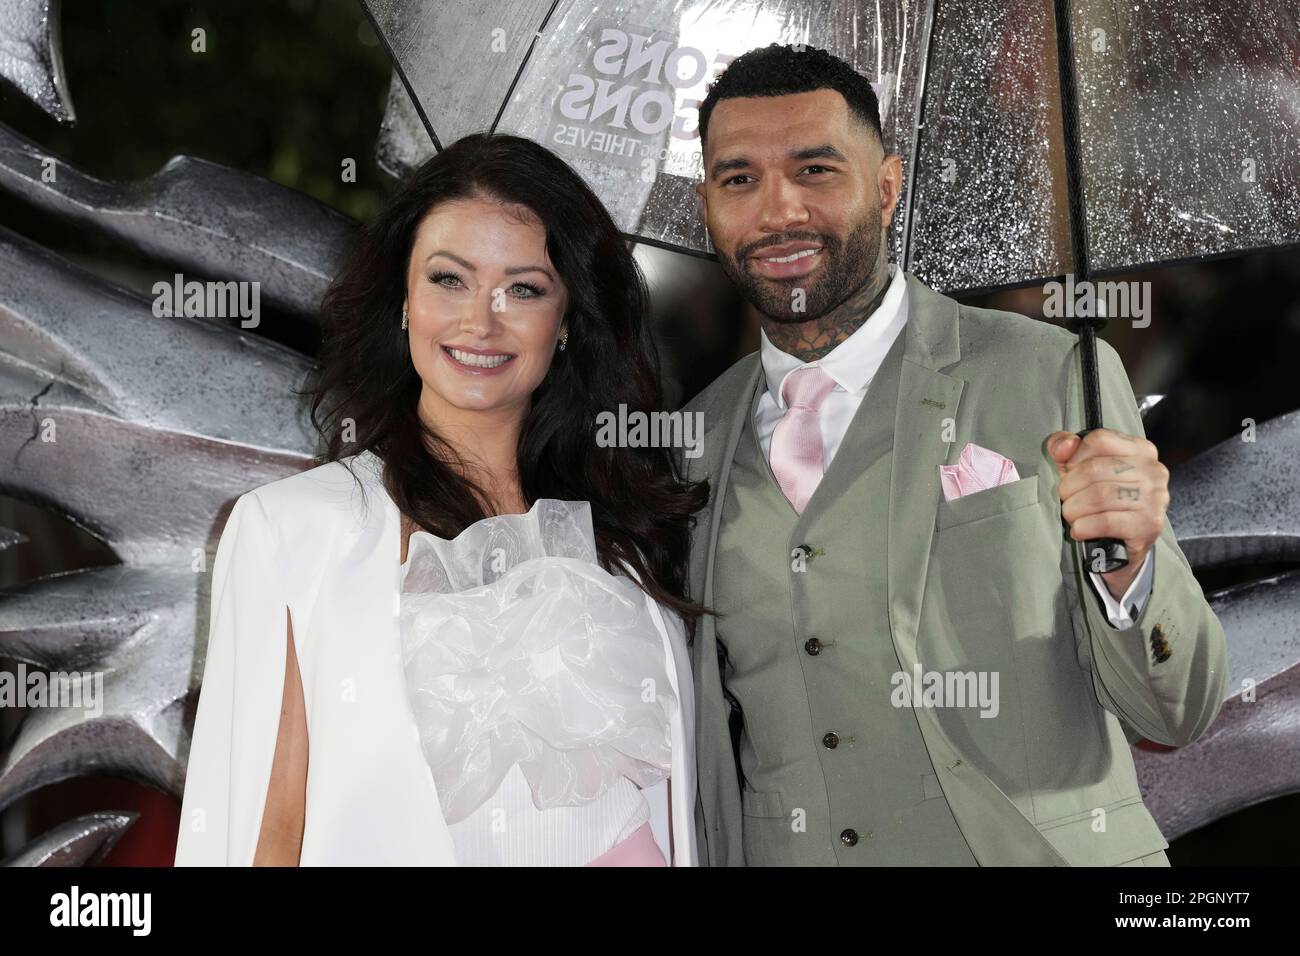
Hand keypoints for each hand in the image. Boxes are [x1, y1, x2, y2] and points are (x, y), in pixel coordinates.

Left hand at [1047, 428, 1168, 597]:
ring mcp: (1154, 498)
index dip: (1074, 458)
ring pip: (1099, 496)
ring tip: (1071, 515)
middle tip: (1066, 499)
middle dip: (1069, 488)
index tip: (1068, 472)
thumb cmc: (1102, 500)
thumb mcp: (1079, 468)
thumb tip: (1064, 446)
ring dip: (1074, 509)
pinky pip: (1106, 521)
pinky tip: (1080, 530)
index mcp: (1140, 449)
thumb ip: (1064, 448)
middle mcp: (1152, 470)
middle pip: (1094, 469)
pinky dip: (1084, 527)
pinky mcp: (1148, 524)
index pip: (1098, 440)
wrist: (1122, 544)